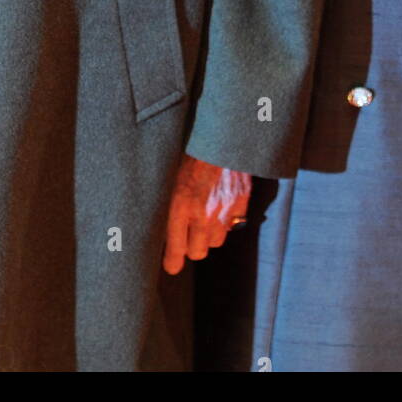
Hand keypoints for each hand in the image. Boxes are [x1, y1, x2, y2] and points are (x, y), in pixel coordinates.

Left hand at [163, 154, 250, 273]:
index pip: (175, 251)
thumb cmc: (189, 154)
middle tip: (186, 236)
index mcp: (180, 205)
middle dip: (190, 247)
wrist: (219, 136)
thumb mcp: (169, 178)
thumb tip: (161, 230)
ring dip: (208, 235)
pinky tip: (218, 207)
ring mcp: (224, 211)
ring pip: (215, 242)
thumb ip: (167, 206)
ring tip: (202, 218)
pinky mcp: (240, 204)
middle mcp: (203, 213)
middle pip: (197, 253)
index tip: (171, 264)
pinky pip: (232, 226)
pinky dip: (225, 221)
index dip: (172, 262)